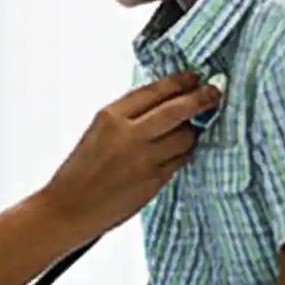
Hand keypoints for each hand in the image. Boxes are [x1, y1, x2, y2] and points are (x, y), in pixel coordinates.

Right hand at [39, 72, 219, 238]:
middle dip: (200, 98)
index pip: (153, 91)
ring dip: (194, 130)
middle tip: (214, 92)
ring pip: (185, 137)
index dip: (178, 82)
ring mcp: (144, 160)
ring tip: (194, 127)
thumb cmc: (81, 169)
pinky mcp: (154, 181)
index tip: (194, 77)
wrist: (69, 207)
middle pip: (177, 110)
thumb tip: (164, 101)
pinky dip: (185, 151)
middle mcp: (129, 135)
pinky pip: (180, 160)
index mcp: (110, 117)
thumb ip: (128, 116)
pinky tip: (183, 148)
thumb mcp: (97, 131)